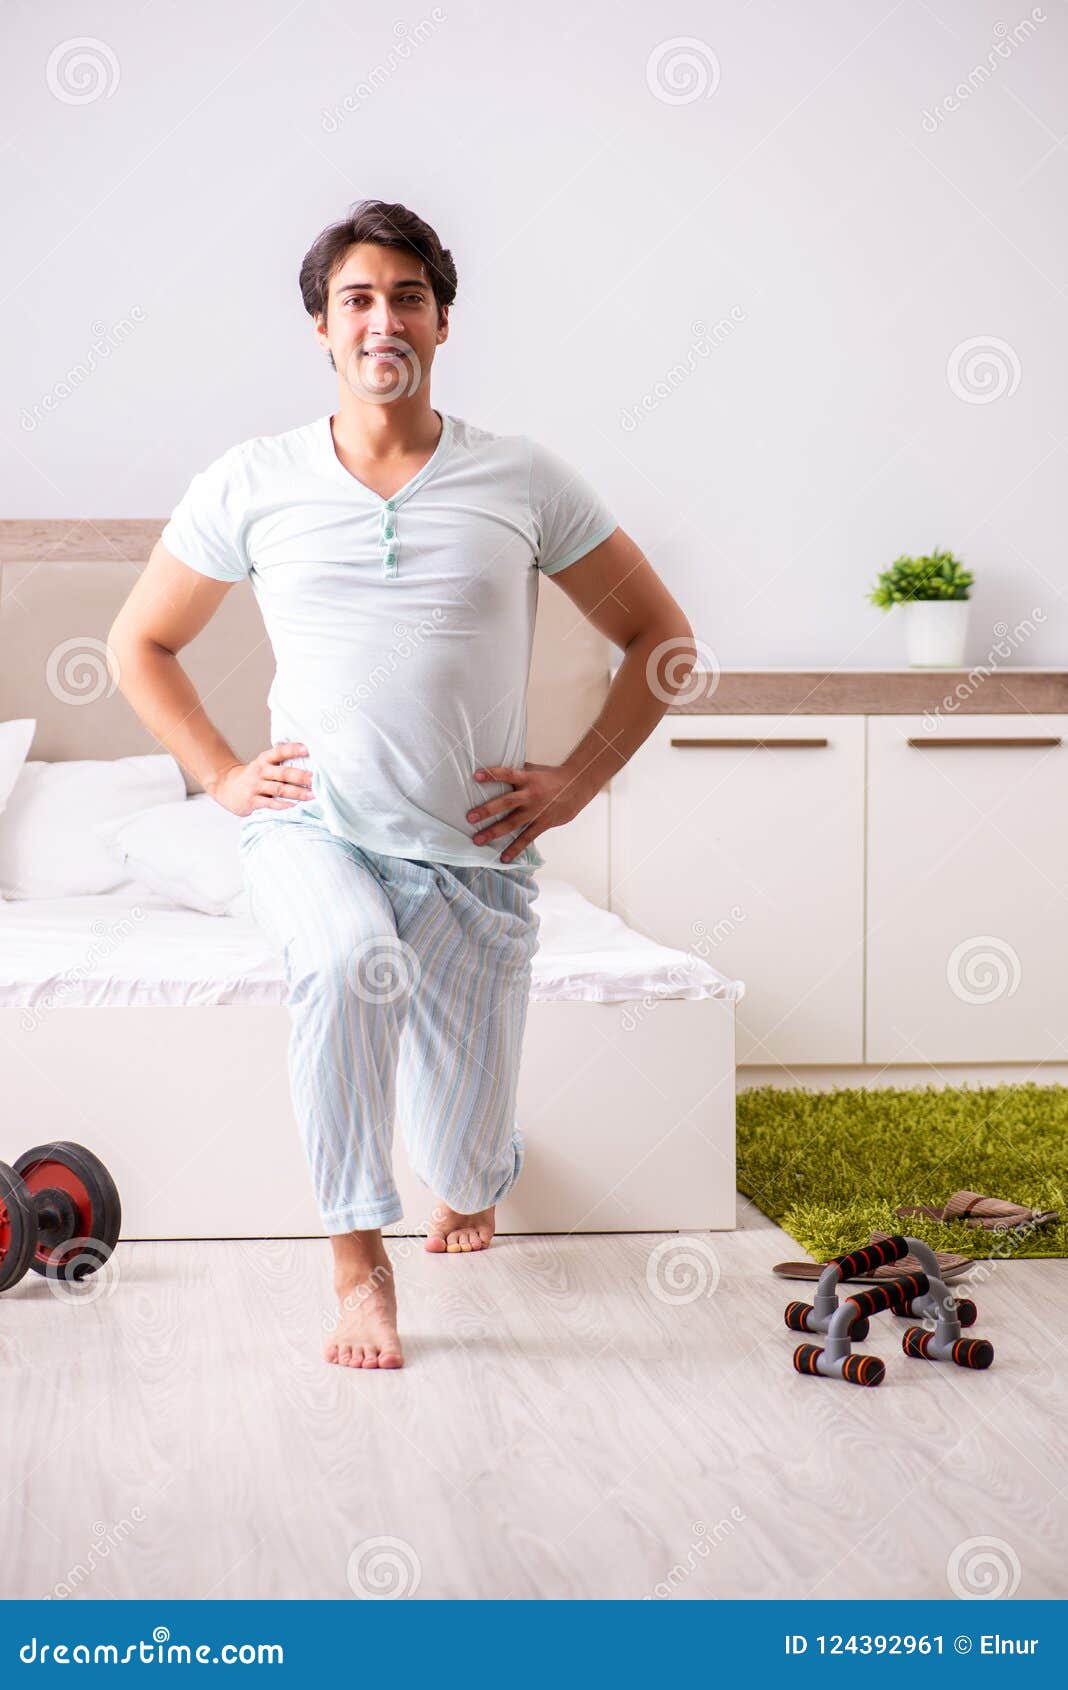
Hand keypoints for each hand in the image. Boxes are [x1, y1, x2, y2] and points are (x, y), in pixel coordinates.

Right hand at [207, 742, 313, 816]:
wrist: (225, 787)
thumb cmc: (253, 777)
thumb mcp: (262, 765)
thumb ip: (280, 764)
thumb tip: (308, 764)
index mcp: (264, 760)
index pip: (279, 752)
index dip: (293, 750)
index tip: (307, 749)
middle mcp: (260, 771)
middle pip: (283, 773)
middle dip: (301, 776)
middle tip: (317, 779)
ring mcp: (255, 786)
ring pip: (279, 789)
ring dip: (297, 792)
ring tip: (312, 795)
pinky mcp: (252, 801)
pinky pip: (270, 803)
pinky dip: (282, 805)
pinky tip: (294, 806)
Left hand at [467, 761, 595, 862]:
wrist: (578, 786)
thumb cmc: (551, 777)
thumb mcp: (533, 770)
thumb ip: (516, 773)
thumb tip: (495, 773)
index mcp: (527, 778)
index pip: (507, 774)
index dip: (492, 774)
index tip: (475, 776)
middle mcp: (530, 795)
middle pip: (506, 802)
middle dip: (487, 810)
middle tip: (470, 817)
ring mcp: (536, 811)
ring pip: (513, 823)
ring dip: (494, 832)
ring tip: (478, 840)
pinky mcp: (543, 823)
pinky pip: (527, 838)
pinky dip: (515, 848)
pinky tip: (503, 857)